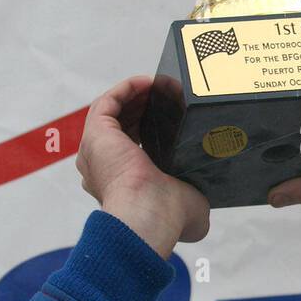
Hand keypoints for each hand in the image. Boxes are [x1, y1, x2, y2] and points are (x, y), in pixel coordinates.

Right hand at [76, 76, 209, 257]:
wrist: (150, 215)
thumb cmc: (167, 217)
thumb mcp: (189, 206)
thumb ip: (192, 200)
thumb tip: (204, 208)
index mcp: (121, 183)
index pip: (131, 149)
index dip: (149, 131)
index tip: (170, 120)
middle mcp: (103, 166)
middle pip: (120, 127)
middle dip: (142, 109)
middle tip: (166, 98)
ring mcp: (96, 149)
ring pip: (112, 112)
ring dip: (135, 96)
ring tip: (159, 86)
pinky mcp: (96, 132)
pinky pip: (108, 101)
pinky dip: (127, 89)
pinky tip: (148, 83)